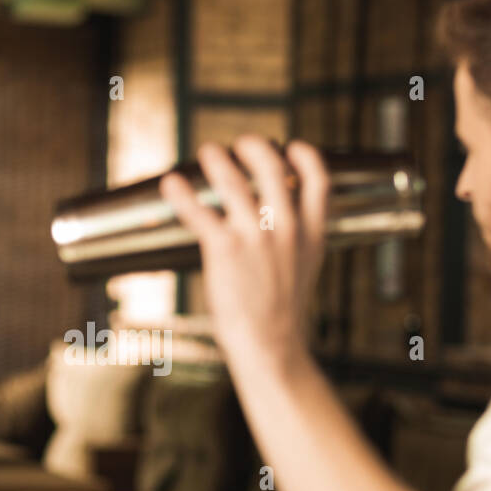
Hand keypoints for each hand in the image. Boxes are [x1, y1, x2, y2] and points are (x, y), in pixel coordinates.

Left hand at [158, 135, 327, 370]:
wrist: (271, 346)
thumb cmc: (281, 313)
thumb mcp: (305, 269)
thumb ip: (297, 239)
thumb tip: (278, 218)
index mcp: (311, 233)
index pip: (318, 179)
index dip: (305, 156)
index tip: (291, 147)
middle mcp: (286, 228)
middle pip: (271, 166)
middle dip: (253, 147)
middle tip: (240, 145)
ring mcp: (256, 236)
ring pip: (233, 179)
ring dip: (216, 159)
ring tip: (208, 153)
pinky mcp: (224, 248)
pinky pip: (199, 210)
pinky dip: (181, 192)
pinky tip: (171, 183)